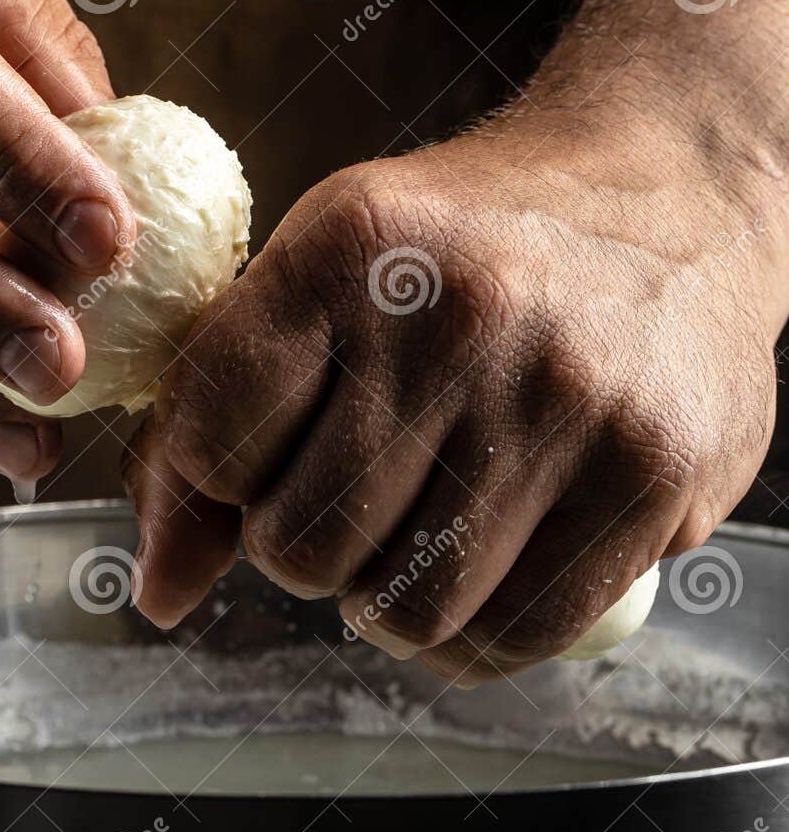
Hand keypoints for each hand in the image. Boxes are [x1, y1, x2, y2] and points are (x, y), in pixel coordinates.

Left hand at [128, 108, 777, 681]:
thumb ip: (219, 424)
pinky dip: (476, 639)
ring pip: (405, 610)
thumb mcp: (325, 279)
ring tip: (419, 537)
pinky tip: (483, 579)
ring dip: (389, 600)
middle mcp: (459, 319)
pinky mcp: (650, 476)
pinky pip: (516, 635)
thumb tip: (157, 592)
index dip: (218, 481)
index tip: (264, 459)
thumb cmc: (469, 250)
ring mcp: (565, 402)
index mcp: (350, 246)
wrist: (674, 192)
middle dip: (305, 548)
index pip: (211, 443)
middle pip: (302, 548)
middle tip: (355, 500)